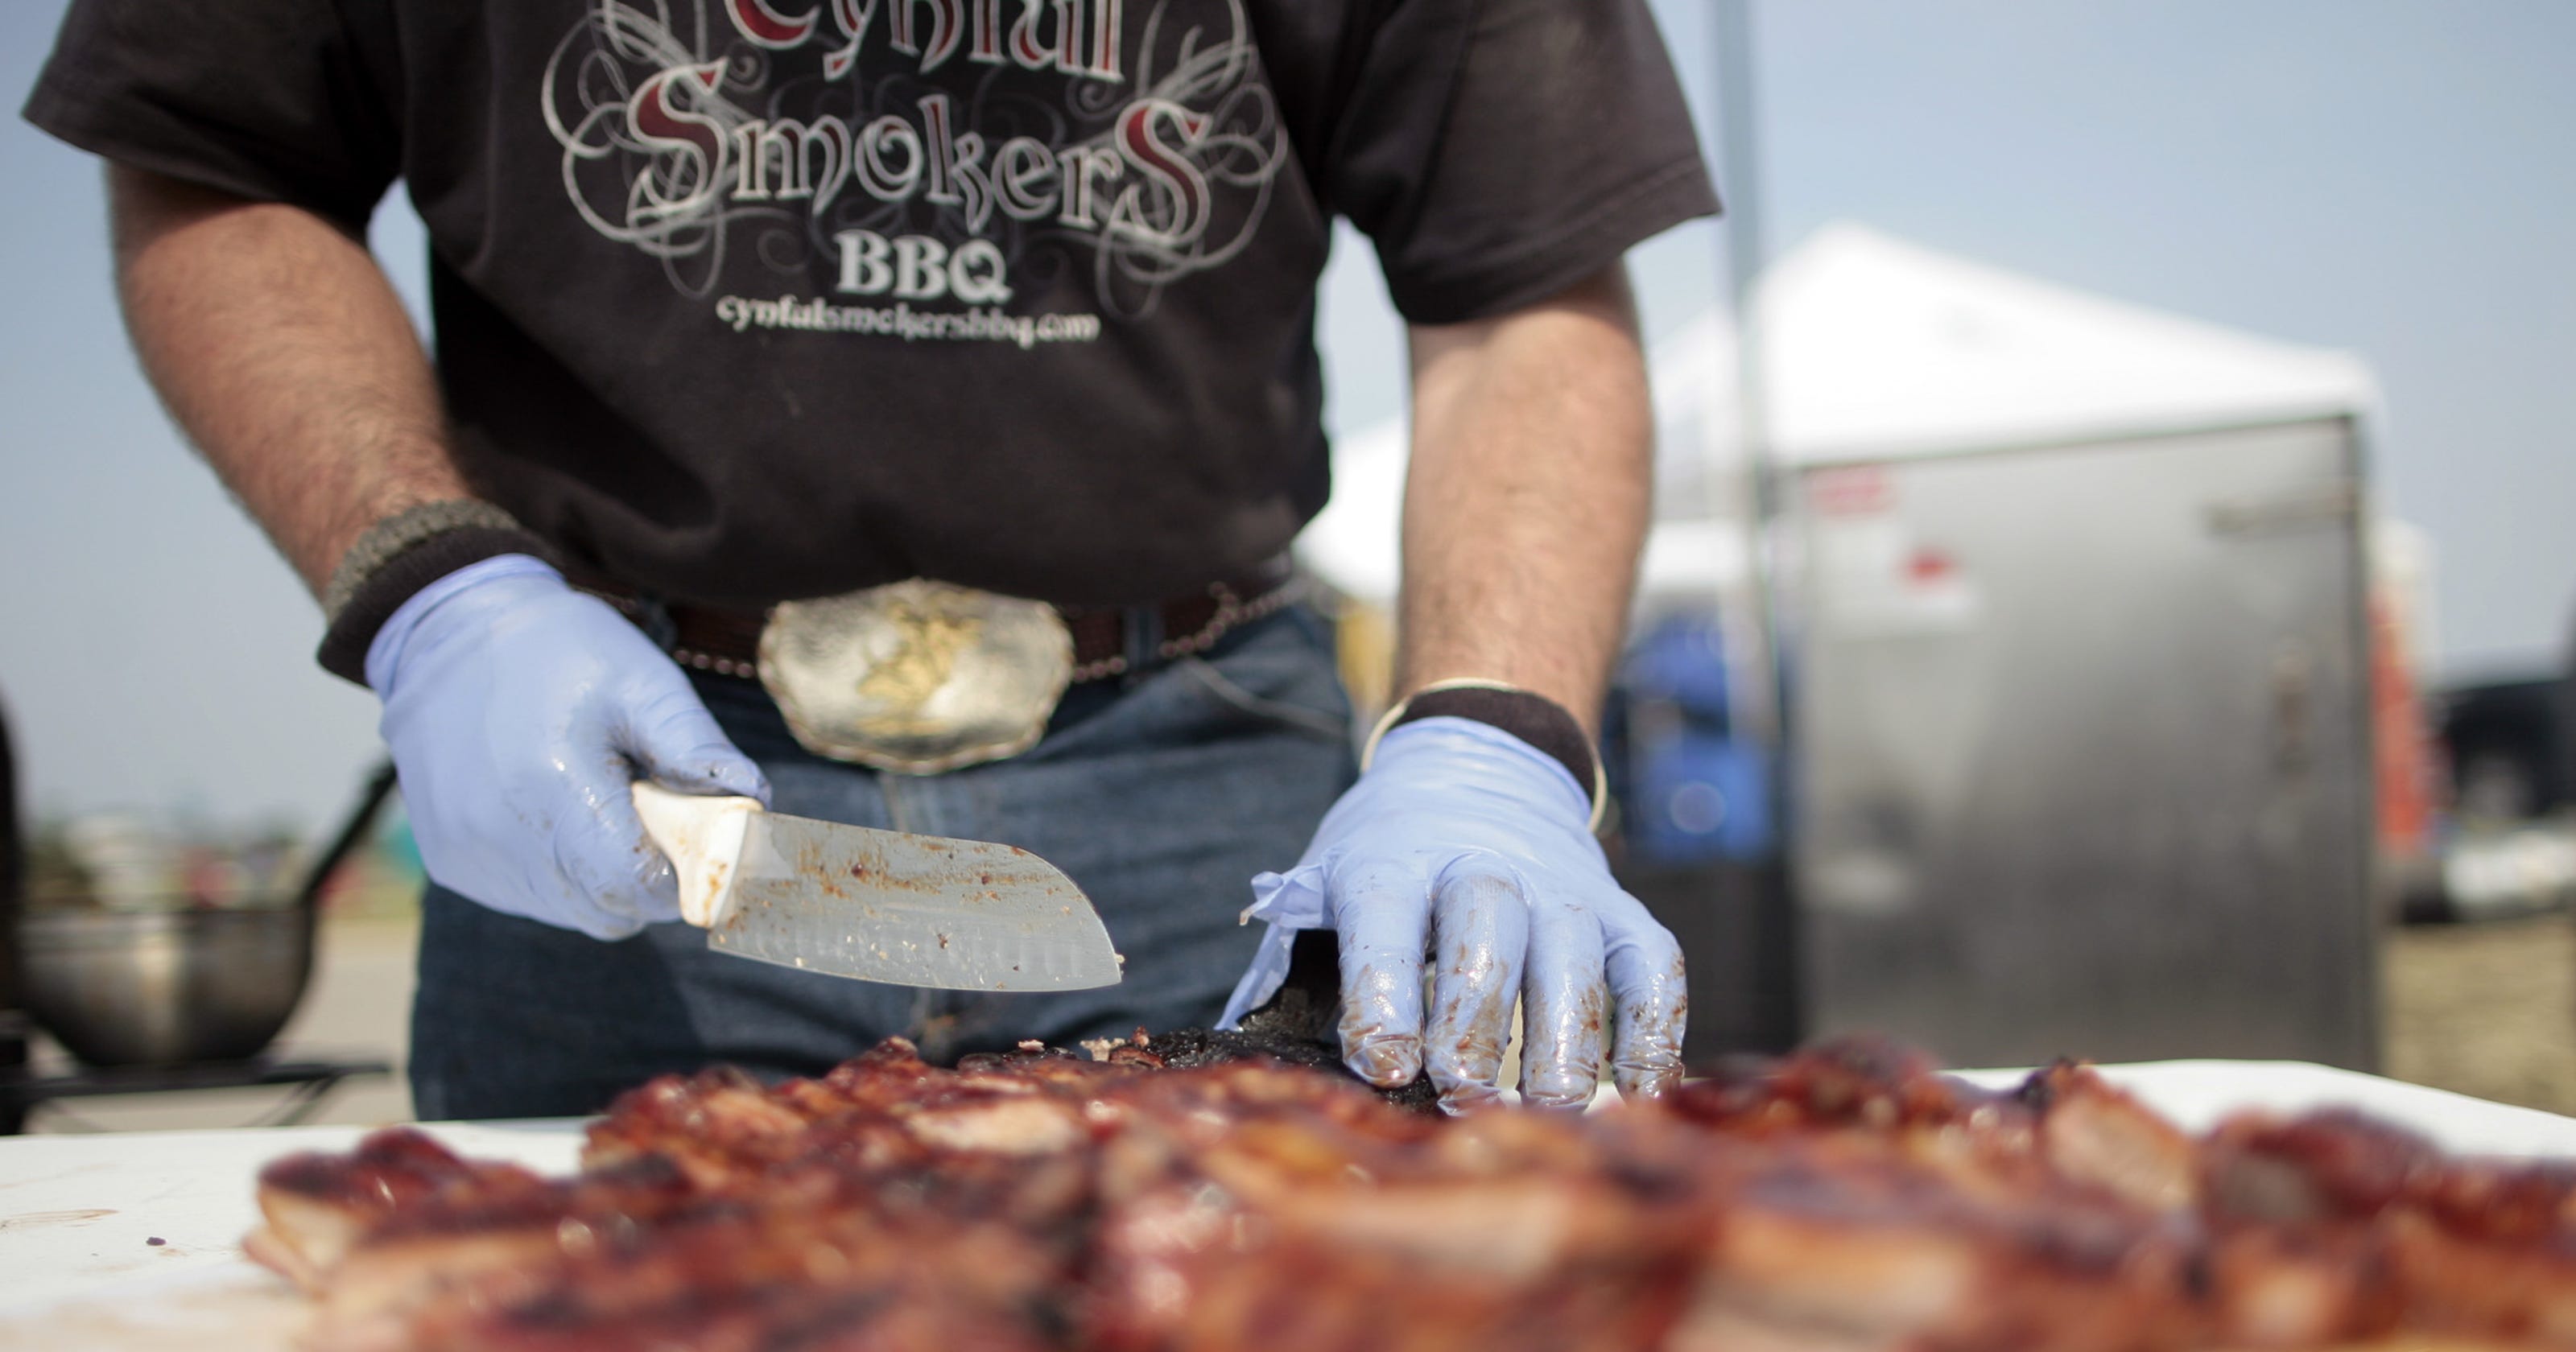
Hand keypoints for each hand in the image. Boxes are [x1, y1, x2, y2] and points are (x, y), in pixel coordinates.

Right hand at [367, 555, 769, 938]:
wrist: (446, 635)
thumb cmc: (558, 653)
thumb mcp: (639, 680)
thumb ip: (695, 747)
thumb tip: (754, 802)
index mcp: (553, 789)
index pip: (637, 887)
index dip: (681, 874)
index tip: (696, 838)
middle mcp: (500, 838)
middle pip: (608, 911)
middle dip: (647, 878)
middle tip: (650, 813)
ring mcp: (470, 856)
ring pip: (571, 911)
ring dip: (602, 877)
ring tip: (596, 802)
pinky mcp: (452, 862)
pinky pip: (530, 897)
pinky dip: (559, 871)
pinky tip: (555, 811)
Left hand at [1221, 716, 1684, 1110]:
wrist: (1480, 764)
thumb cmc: (1388, 857)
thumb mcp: (1327, 882)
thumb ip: (1301, 957)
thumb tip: (1253, 1048)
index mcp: (1390, 859)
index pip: (1383, 915)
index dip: (1382, 989)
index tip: (1382, 1062)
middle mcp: (1482, 862)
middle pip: (1485, 924)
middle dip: (1475, 1014)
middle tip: (1463, 1090)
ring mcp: (1562, 884)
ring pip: (1574, 950)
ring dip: (1567, 1034)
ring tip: (1552, 1104)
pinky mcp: (1620, 907)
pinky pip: (1651, 965)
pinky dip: (1655, 1028)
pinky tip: (1642, 1089)